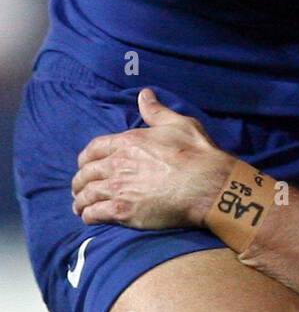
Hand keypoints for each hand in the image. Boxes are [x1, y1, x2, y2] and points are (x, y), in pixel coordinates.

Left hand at [72, 90, 233, 230]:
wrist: (206, 184)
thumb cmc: (196, 153)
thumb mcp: (178, 124)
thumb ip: (156, 111)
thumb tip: (144, 94)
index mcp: (128, 141)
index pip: (94, 148)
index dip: (86, 158)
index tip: (85, 164)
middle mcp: (117, 164)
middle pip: (86, 173)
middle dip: (80, 181)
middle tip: (80, 188)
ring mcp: (118, 189)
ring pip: (86, 194)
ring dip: (80, 200)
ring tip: (80, 206)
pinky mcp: (123, 212)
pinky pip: (95, 214)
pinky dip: (89, 215)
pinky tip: (89, 217)